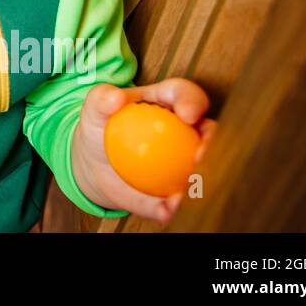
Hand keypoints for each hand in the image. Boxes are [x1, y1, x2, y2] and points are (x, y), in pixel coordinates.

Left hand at [70, 78, 216, 224]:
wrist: (94, 162)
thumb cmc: (99, 126)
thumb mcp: (93, 110)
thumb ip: (100, 99)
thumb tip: (115, 98)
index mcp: (168, 102)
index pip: (185, 95)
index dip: (193, 102)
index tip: (188, 115)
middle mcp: (186, 131)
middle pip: (208, 134)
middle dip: (212, 144)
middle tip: (200, 156)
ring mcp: (186, 161)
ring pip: (204, 170)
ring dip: (202, 181)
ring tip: (186, 191)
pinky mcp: (176, 190)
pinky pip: (178, 200)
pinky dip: (175, 206)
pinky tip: (167, 210)